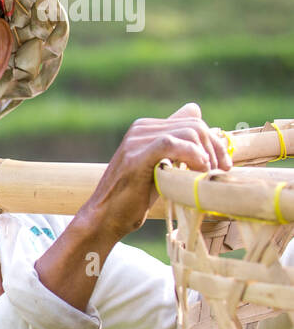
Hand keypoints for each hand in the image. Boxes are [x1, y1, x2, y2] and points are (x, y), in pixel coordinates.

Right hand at [34, 102, 230, 312]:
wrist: (106, 218)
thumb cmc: (133, 198)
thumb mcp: (159, 167)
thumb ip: (176, 144)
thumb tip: (195, 110)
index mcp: (146, 128)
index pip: (192, 122)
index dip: (214, 142)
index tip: (223, 165)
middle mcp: (140, 129)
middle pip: (194, 126)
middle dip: (215, 149)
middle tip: (220, 173)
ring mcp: (136, 141)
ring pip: (187, 133)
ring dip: (206, 155)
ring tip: (207, 176)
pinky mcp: (136, 155)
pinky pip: (172, 144)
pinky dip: (191, 156)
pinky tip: (197, 172)